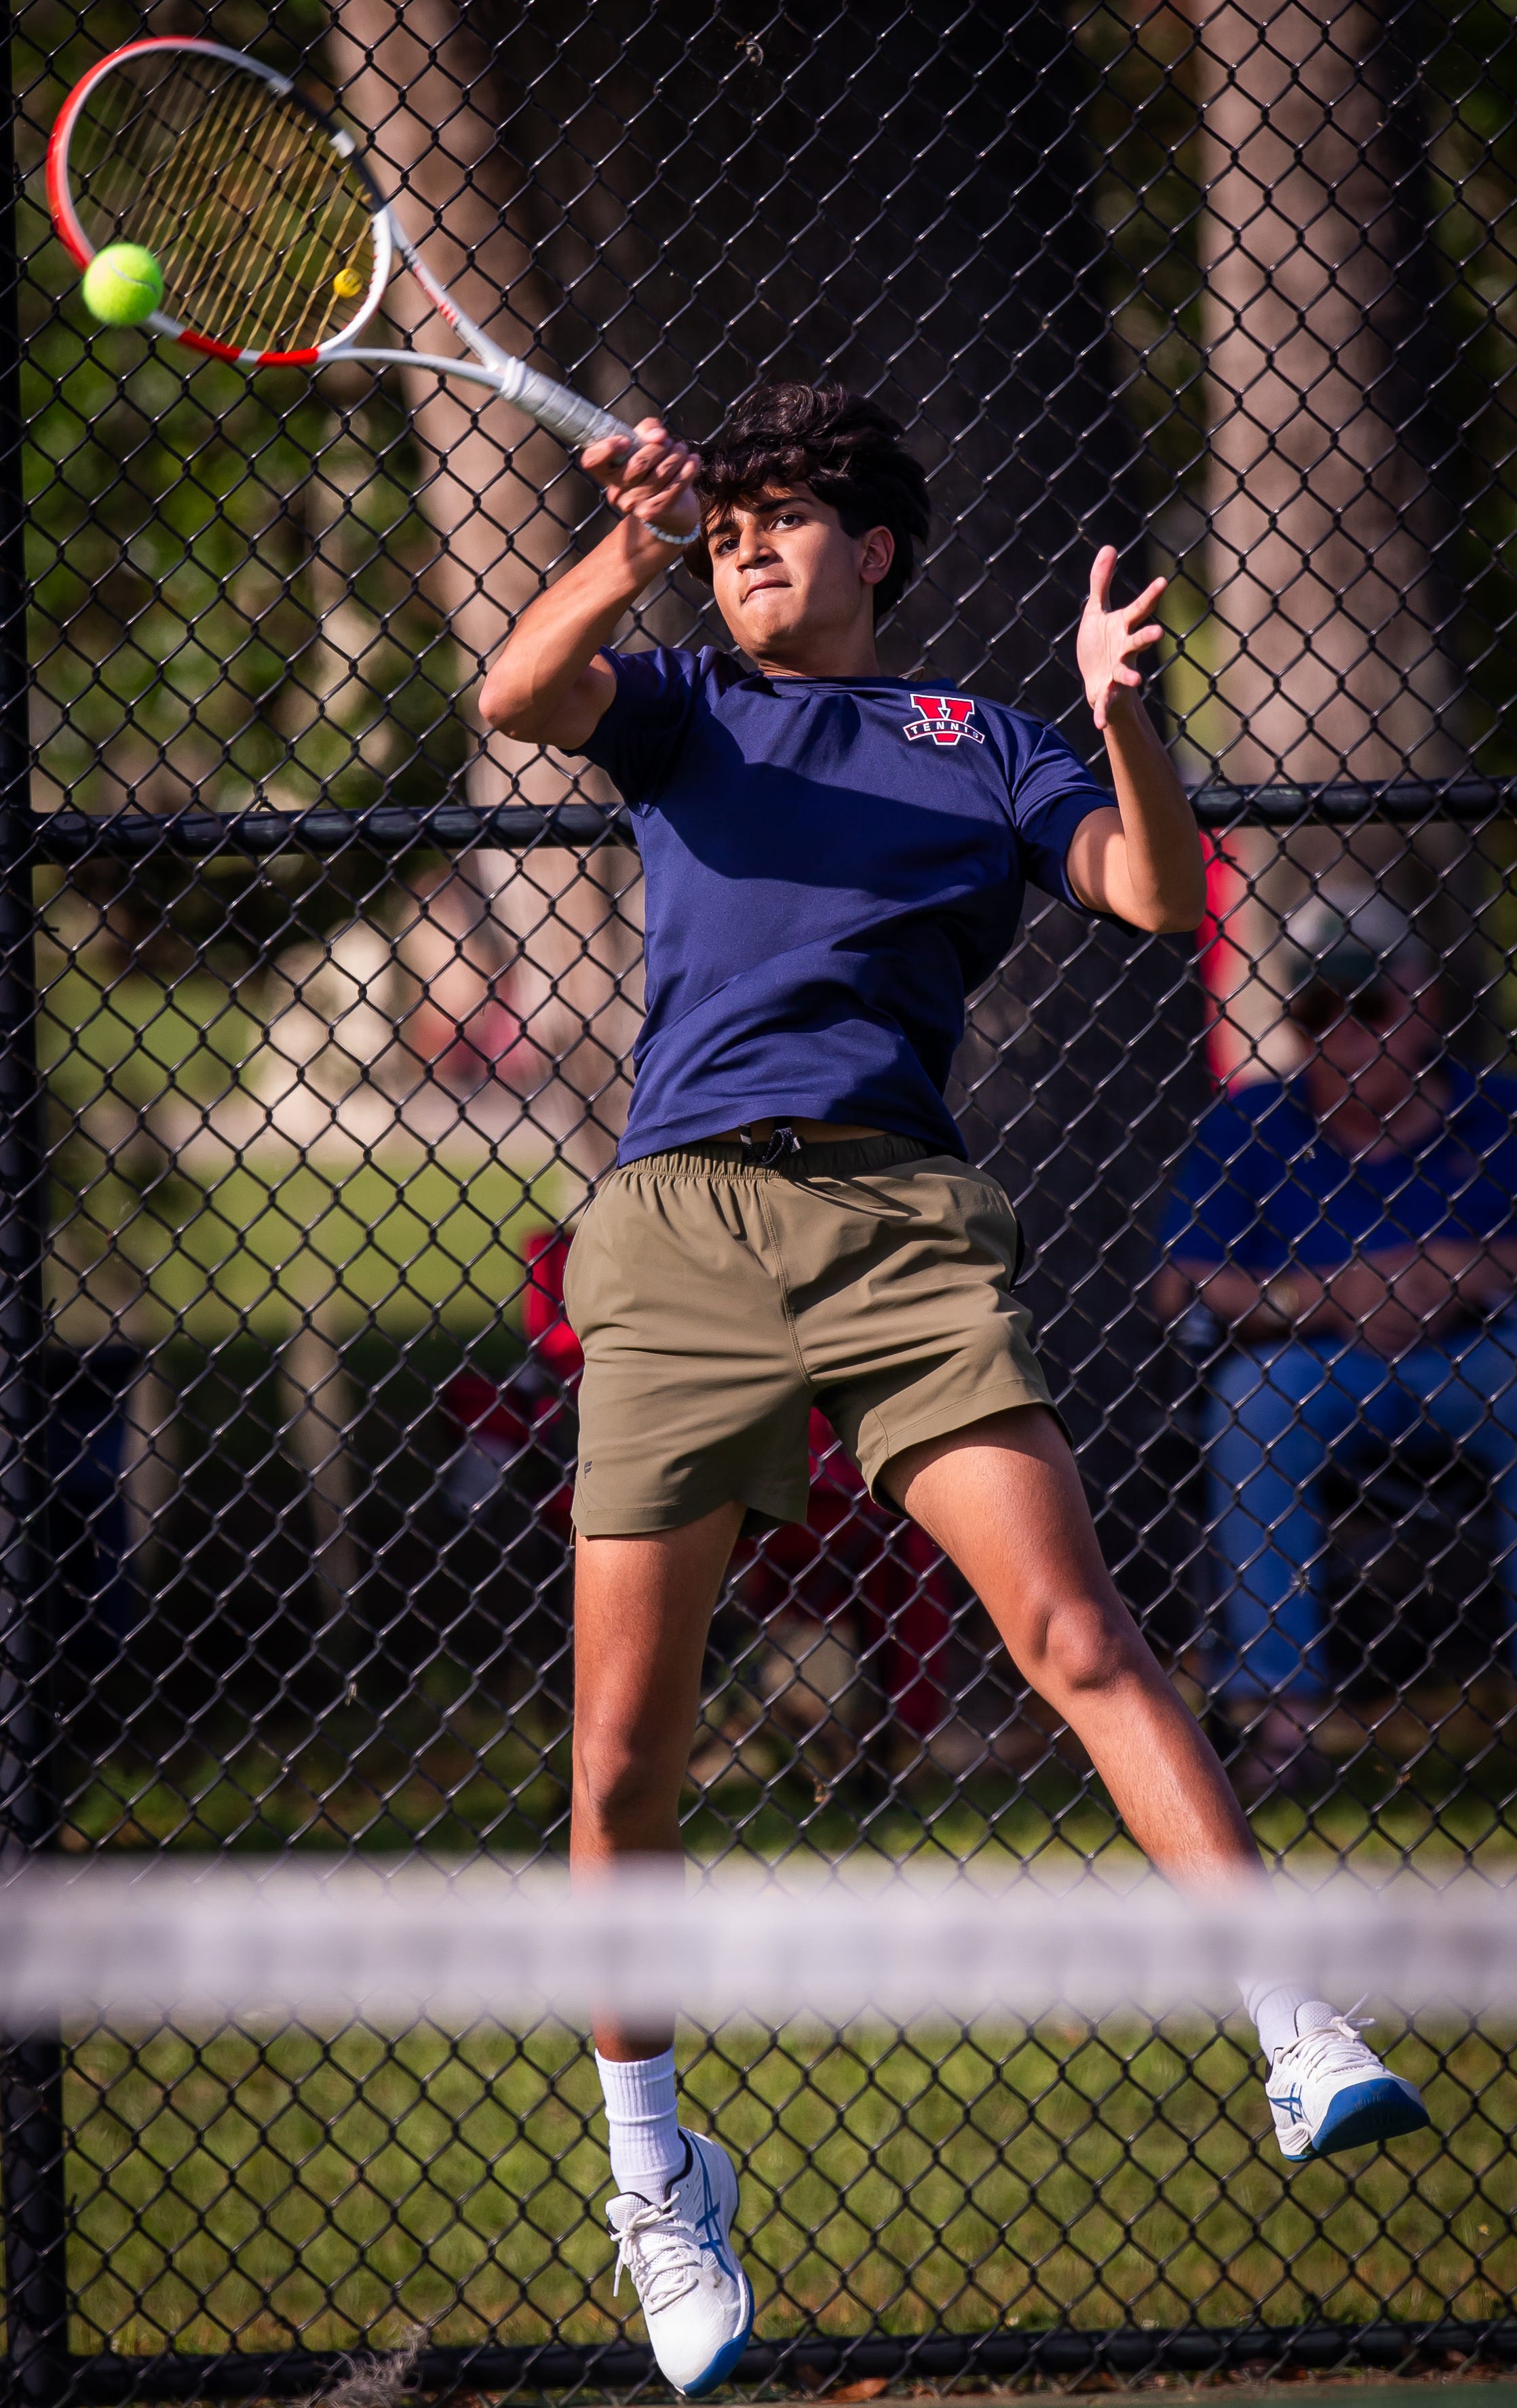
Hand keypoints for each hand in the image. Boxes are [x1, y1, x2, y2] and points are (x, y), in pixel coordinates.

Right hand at [580, 416, 699, 541]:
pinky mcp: (652, 513)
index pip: (592, 460)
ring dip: (677, 457)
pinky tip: (693, 462)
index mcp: (606, 471)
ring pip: (659, 474)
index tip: (626, 440)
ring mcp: (632, 504)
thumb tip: (658, 435)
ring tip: (683, 450)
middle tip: (671, 444)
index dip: (606, 448)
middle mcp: (615, 490)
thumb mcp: (646, 444)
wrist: (672, 508)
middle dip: (660, 448)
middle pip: (637, 463)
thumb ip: (647, 430)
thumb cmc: (654, 468)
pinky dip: (687, 471)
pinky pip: (673, 487)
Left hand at [1078, 545, 1165, 731]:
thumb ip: (1101, 580)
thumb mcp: (1096, 610)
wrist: (1096, 679)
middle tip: (1157, 632)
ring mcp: (1118, 672)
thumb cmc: (1100, 644)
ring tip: (1138, 680)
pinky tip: (1098, 724)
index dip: (1150, 596)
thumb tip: (1109, 546)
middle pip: (1139, 641)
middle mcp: (1125, 649)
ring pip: (1127, 672)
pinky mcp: (1106, 692)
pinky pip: (1105, 703)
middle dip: (1148, 637)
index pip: (1139, 609)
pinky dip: (1102, 713)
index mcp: (1123, 627)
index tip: (1162, 582)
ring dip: (1131, 675)